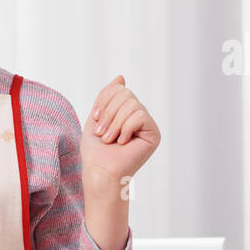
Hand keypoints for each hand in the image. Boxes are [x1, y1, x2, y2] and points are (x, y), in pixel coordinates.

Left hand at [79, 75, 160, 197]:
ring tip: (110, 140)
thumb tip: (121, 77)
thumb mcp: (97, 117)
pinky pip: (139, 116)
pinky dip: (125, 129)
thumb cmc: (95, 151)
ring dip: (115, 124)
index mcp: (125, 112)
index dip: (104, 102)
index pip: (118, 89)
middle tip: (103, 134)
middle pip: (125, 94)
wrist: (99, 171)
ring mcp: (147, 125)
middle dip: (109, 113)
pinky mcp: (154, 134)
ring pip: (131, 104)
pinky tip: (123, 143)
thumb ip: (107, 97)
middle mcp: (139, 116)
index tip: (96, 120)